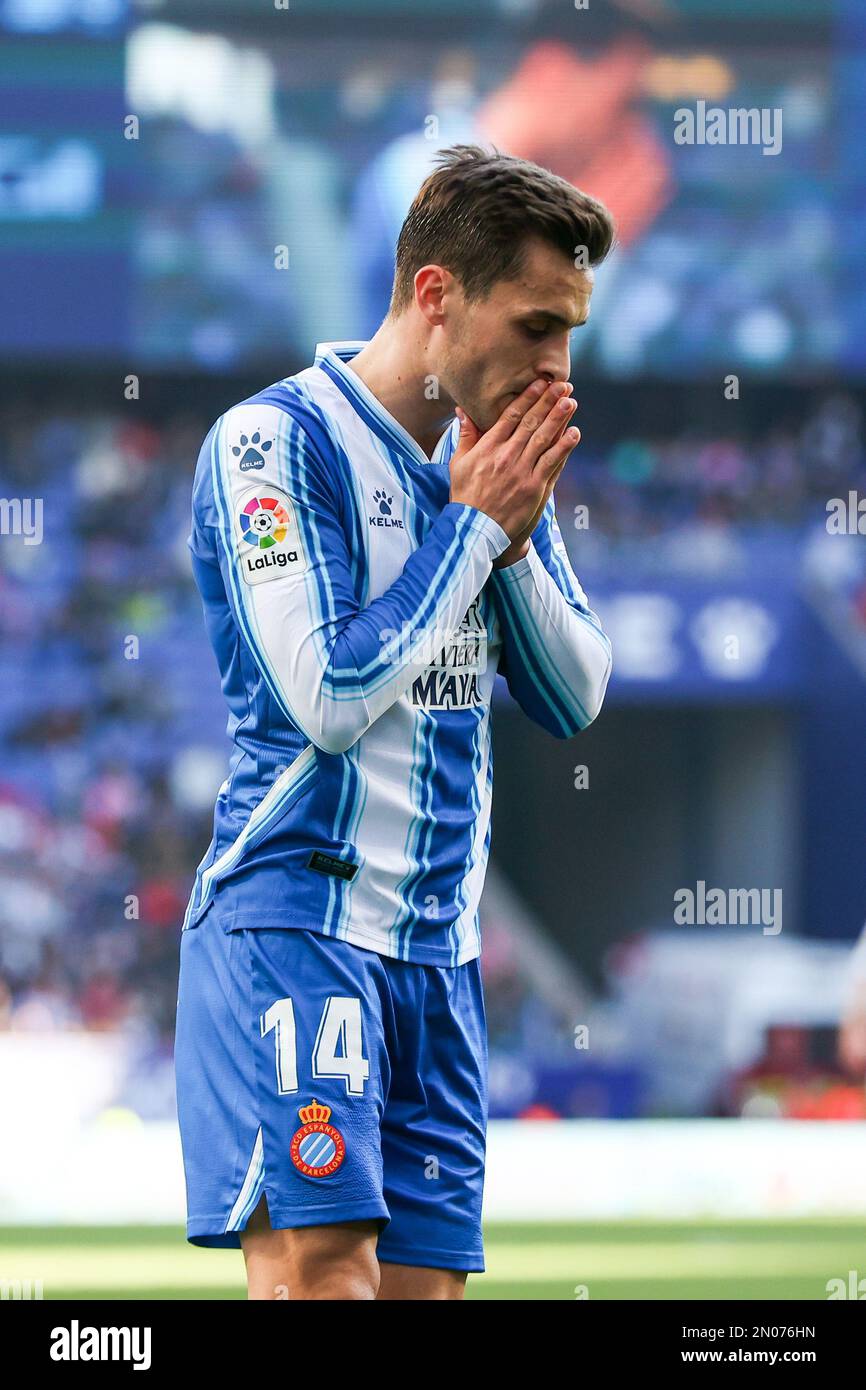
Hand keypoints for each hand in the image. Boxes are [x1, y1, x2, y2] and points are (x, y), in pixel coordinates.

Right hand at [449, 379, 578, 547]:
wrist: (475, 530)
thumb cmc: (465, 496)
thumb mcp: (459, 463)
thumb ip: (466, 435)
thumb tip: (462, 410)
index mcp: (488, 448)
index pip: (511, 416)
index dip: (528, 398)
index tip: (540, 383)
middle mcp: (506, 457)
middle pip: (531, 423)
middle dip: (548, 402)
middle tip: (562, 385)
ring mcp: (522, 472)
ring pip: (544, 440)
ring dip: (559, 419)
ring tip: (571, 402)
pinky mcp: (534, 488)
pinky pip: (552, 463)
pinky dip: (564, 448)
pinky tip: (574, 433)